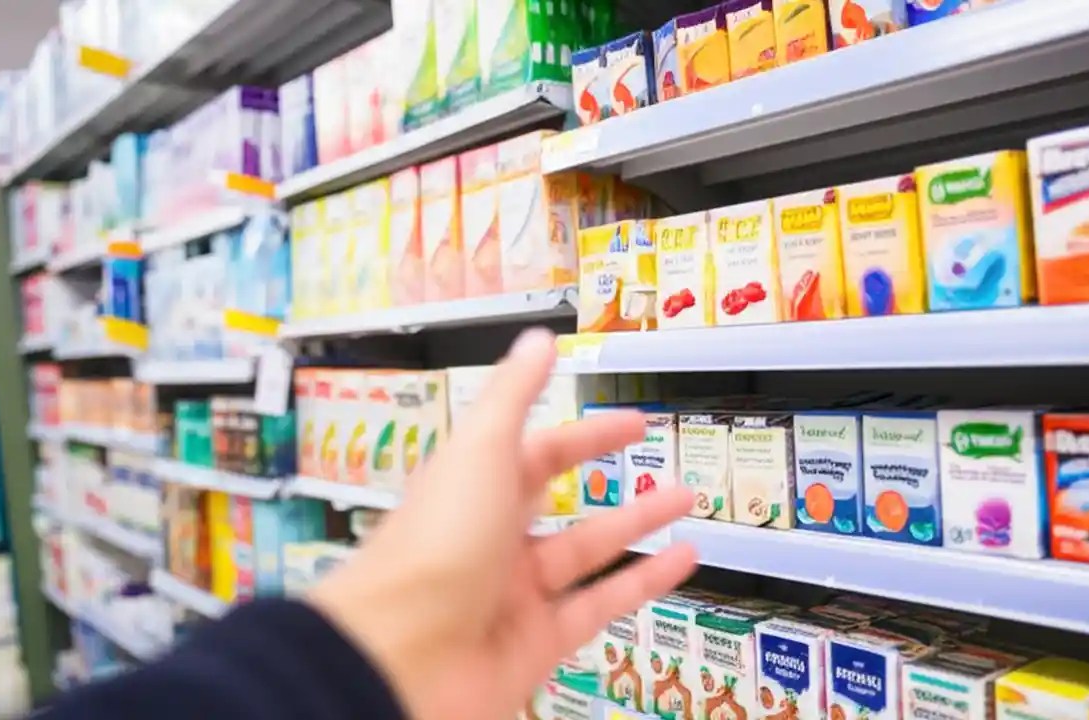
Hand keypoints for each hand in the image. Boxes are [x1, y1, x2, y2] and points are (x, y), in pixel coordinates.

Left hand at [308, 328, 697, 718]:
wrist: (404, 657)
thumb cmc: (431, 548)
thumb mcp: (478, 450)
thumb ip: (513, 395)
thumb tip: (537, 341)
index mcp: (472, 489)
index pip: (536, 451)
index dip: (584, 434)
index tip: (627, 421)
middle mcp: (492, 540)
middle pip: (560, 502)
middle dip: (609, 478)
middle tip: (654, 457)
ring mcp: (515, 594)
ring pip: (588, 552)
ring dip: (638, 526)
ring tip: (684, 501)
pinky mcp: (539, 641)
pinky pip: (601, 604)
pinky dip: (644, 582)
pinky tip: (680, 561)